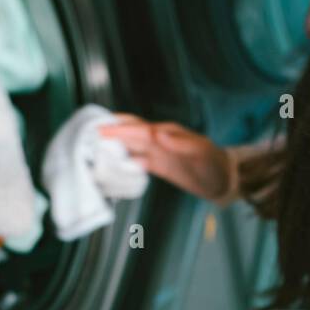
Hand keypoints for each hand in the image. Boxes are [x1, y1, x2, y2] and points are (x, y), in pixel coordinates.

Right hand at [97, 115, 232, 204]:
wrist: (223, 180)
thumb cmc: (214, 163)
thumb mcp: (200, 152)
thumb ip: (180, 142)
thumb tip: (158, 133)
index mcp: (166, 133)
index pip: (138, 129)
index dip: (119, 129)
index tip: (99, 129)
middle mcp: (159, 140)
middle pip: (129, 132)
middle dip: (110, 131)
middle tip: (86, 132)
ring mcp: (157, 153)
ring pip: (130, 146)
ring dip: (113, 145)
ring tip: (92, 147)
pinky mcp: (158, 166)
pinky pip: (136, 161)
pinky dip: (123, 162)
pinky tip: (111, 165)